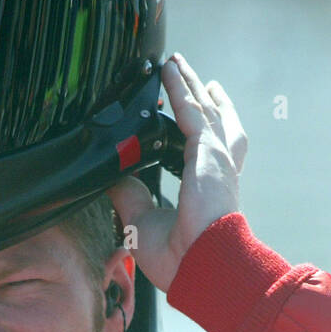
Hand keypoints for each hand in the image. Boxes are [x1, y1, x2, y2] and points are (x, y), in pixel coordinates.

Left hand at [108, 53, 246, 293]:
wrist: (200, 267)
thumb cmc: (179, 258)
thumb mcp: (142, 222)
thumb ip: (130, 196)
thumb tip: (113, 179)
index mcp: (207, 187)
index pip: (205, 149)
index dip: (200, 126)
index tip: (193, 108)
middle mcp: (216, 169)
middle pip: (212, 121)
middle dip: (201, 96)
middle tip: (194, 76)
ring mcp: (215, 159)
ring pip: (202, 109)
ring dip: (188, 84)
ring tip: (177, 64)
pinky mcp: (208, 152)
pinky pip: (190, 112)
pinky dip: (178, 89)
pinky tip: (168, 71)